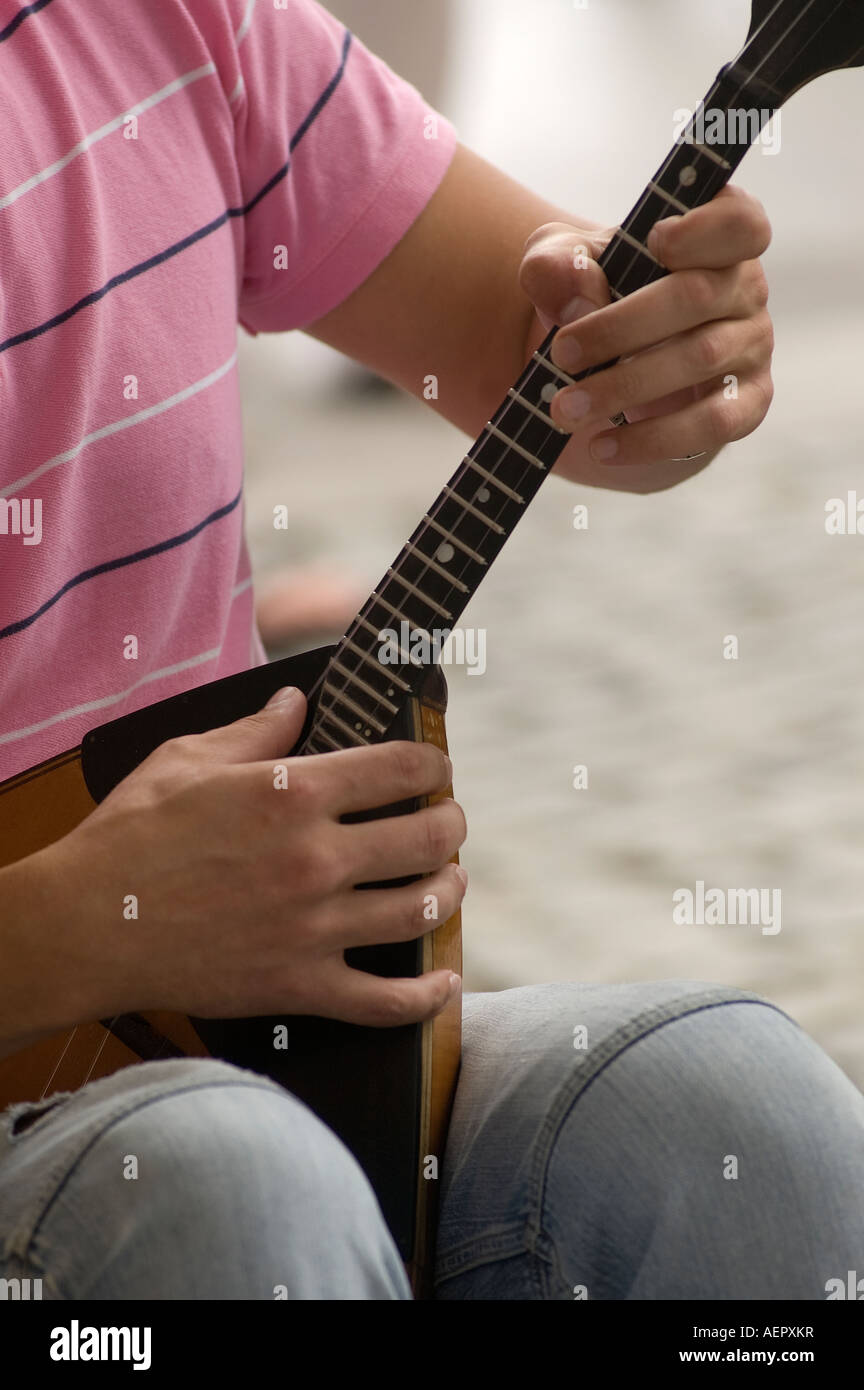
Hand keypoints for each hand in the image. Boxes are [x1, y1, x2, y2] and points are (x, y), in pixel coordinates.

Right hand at [50, 688, 466, 1026]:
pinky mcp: (299, 984)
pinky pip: (384, 1001)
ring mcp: (314, 927)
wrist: (87, 925)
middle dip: (450, 823)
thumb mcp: (188, 760)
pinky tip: (445, 980)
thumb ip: (255, 730)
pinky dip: (426, 995)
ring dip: (450, 891)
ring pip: (421, 910)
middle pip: (429, 838)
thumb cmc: (130, 835)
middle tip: (447, 820)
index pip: (402, 769)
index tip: (434, 768)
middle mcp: (317, 858)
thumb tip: (295, 700)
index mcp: (295, 793)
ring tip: (450, 880)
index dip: (433, 763)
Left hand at [519, 185, 773, 491]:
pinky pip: (712, 422)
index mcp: (712, 239)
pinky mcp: (748, 405)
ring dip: (624, 387)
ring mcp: (752, 347)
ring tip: (565, 409)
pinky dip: (653, 439)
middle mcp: (743, 288)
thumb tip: (575, 285)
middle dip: (619, 328)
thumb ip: (556, 265)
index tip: (655, 241)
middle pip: (697, 295)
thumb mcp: (559, 270)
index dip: (705, 228)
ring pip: (700, 359)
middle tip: (560, 354)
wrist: (604, 372)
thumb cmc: (592, 300)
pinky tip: (602, 447)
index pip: (739, 221)